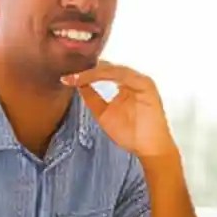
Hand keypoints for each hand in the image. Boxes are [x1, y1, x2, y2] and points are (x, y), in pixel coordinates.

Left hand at [62, 61, 176, 159]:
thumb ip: (92, 99)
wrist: (148, 148)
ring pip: (114, 69)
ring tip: (78, 76)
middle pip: (108, 68)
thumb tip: (78, 85)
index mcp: (125, 85)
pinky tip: (93, 77)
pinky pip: (124, 75)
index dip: (85, 73)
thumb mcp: (103, 114)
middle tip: (70, 73)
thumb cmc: (132, 134)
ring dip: (94, 72)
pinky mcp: (146, 85)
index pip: (104, 72)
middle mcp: (133, 80)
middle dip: (88, 69)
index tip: (67, 78)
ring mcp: (140, 81)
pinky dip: (107, 75)